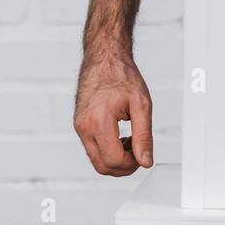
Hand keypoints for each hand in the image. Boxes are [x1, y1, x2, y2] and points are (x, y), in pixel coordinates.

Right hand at [74, 49, 153, 175]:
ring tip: (131, 141)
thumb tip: (146, 161)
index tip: (143, 155)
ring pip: (96, 160)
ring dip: (115, 159)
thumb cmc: (122, 75)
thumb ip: (144, 136)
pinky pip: (92, 148)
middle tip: (139, 152)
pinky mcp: (79, 125)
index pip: (114, 160)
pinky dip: (107, 150)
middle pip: (102, 166)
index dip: (132, 164)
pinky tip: (120, 137)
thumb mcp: (141, 104)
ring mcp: (79, 126)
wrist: (104, 58)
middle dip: (123, 167)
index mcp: (98, 121)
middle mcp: (84, 127)